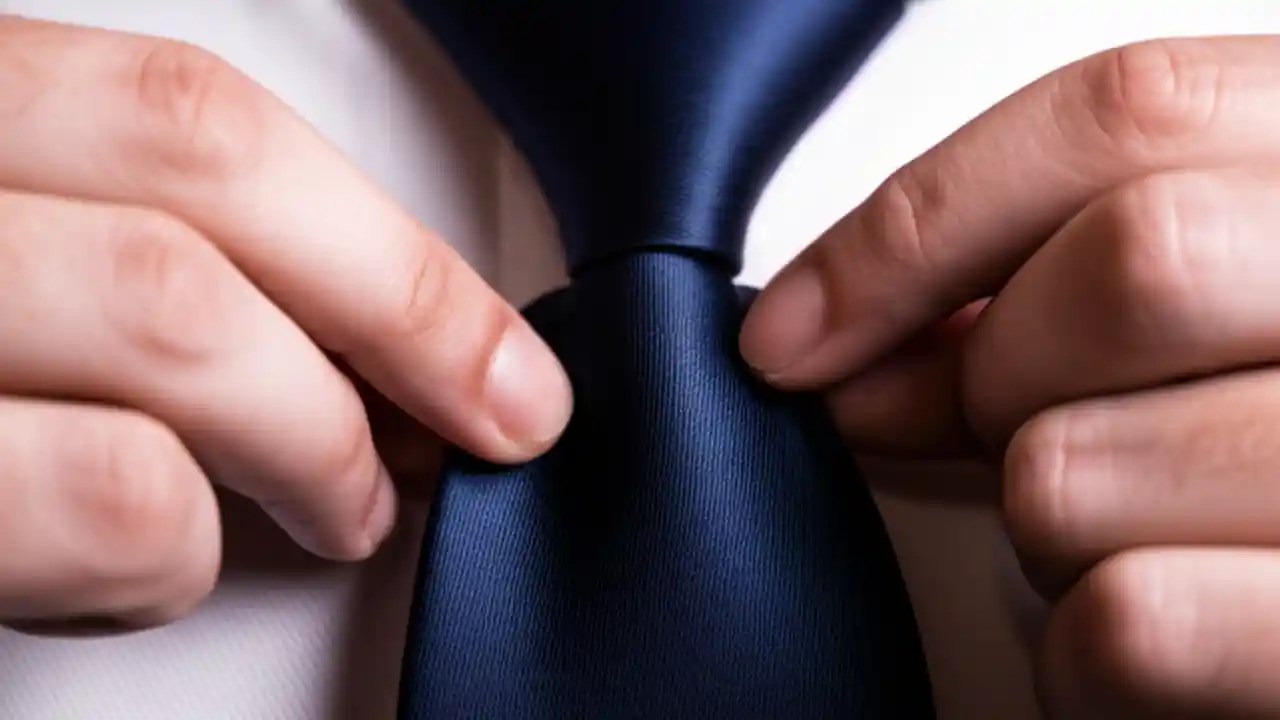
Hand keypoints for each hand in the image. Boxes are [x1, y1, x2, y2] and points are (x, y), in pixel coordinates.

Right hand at [0, 17, 570, 629]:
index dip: (385, 241)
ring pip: (180, 327)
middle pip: (209, 182)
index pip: (196, 118)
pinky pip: (110, 499)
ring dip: (316, 445)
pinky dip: (178, 562)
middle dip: (406, 316)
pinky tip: (158, 575)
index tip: (500, 348)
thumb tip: (383, 346)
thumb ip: (158, 253)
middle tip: (496, 424)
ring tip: (344, 512)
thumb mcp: (26, 257)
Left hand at [742, 36, 1279, 717]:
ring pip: (1079, 469)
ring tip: (1127, 541)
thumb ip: (1043, 293)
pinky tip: (1122, 650)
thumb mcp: (1206, 318)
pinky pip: (1127, 623)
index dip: (919, 224)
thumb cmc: (1270, 438)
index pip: (1127, 115)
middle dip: (998, 376)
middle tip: (1010, 434)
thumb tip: (829, 333)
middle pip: (1131, 266)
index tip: (792, 331)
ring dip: (1045, 527)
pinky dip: (1072, 661)